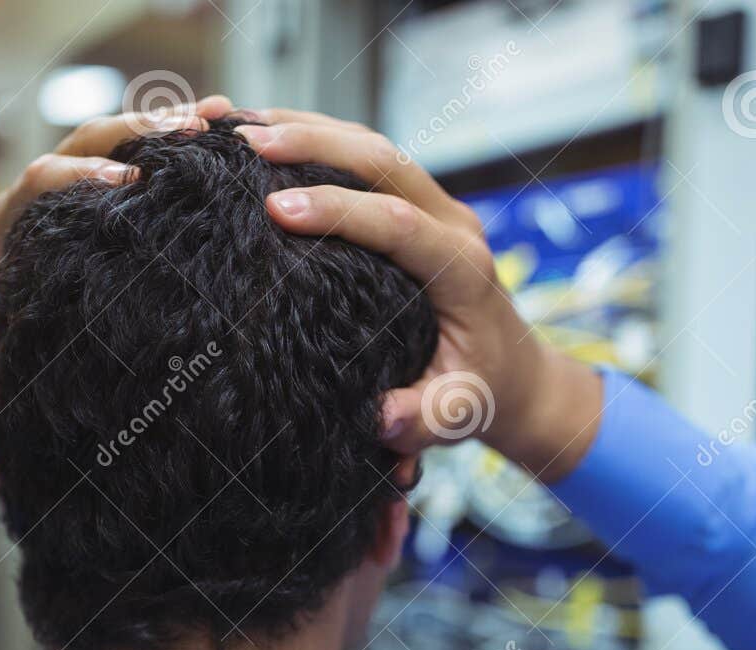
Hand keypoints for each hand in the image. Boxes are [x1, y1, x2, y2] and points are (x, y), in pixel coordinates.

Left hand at [0, 95, 236, 444]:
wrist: (0, 313)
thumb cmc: (4, 330)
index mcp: (12, 218)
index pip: (42, 179)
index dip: (82, 173)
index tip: (126, 180)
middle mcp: (40, 185)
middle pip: (86, 138)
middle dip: (138, 130)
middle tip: (191, 131)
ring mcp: (73, 170)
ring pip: (117, 131)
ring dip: (166, 120)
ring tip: (221, 117)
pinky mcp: (101, 172)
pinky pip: (139, 141)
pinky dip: (177, 129)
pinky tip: (226, 123)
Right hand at [236, 110, 603, 480]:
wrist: (514, 372)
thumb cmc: (481, 393)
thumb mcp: (458, 414)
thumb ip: (425, 419)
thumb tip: (379, 418)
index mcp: (463, 270)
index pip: (399, 224)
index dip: (339, 211)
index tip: (276, 209)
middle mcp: (453, 224)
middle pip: (385, 161)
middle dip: (315, 145)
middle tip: (247, 144)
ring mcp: (437, 206)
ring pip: (373, 147)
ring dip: (308, 130)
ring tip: (240, 126)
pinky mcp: (417, 203)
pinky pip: (366, 157)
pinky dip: (316, 139)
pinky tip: (265, 134)